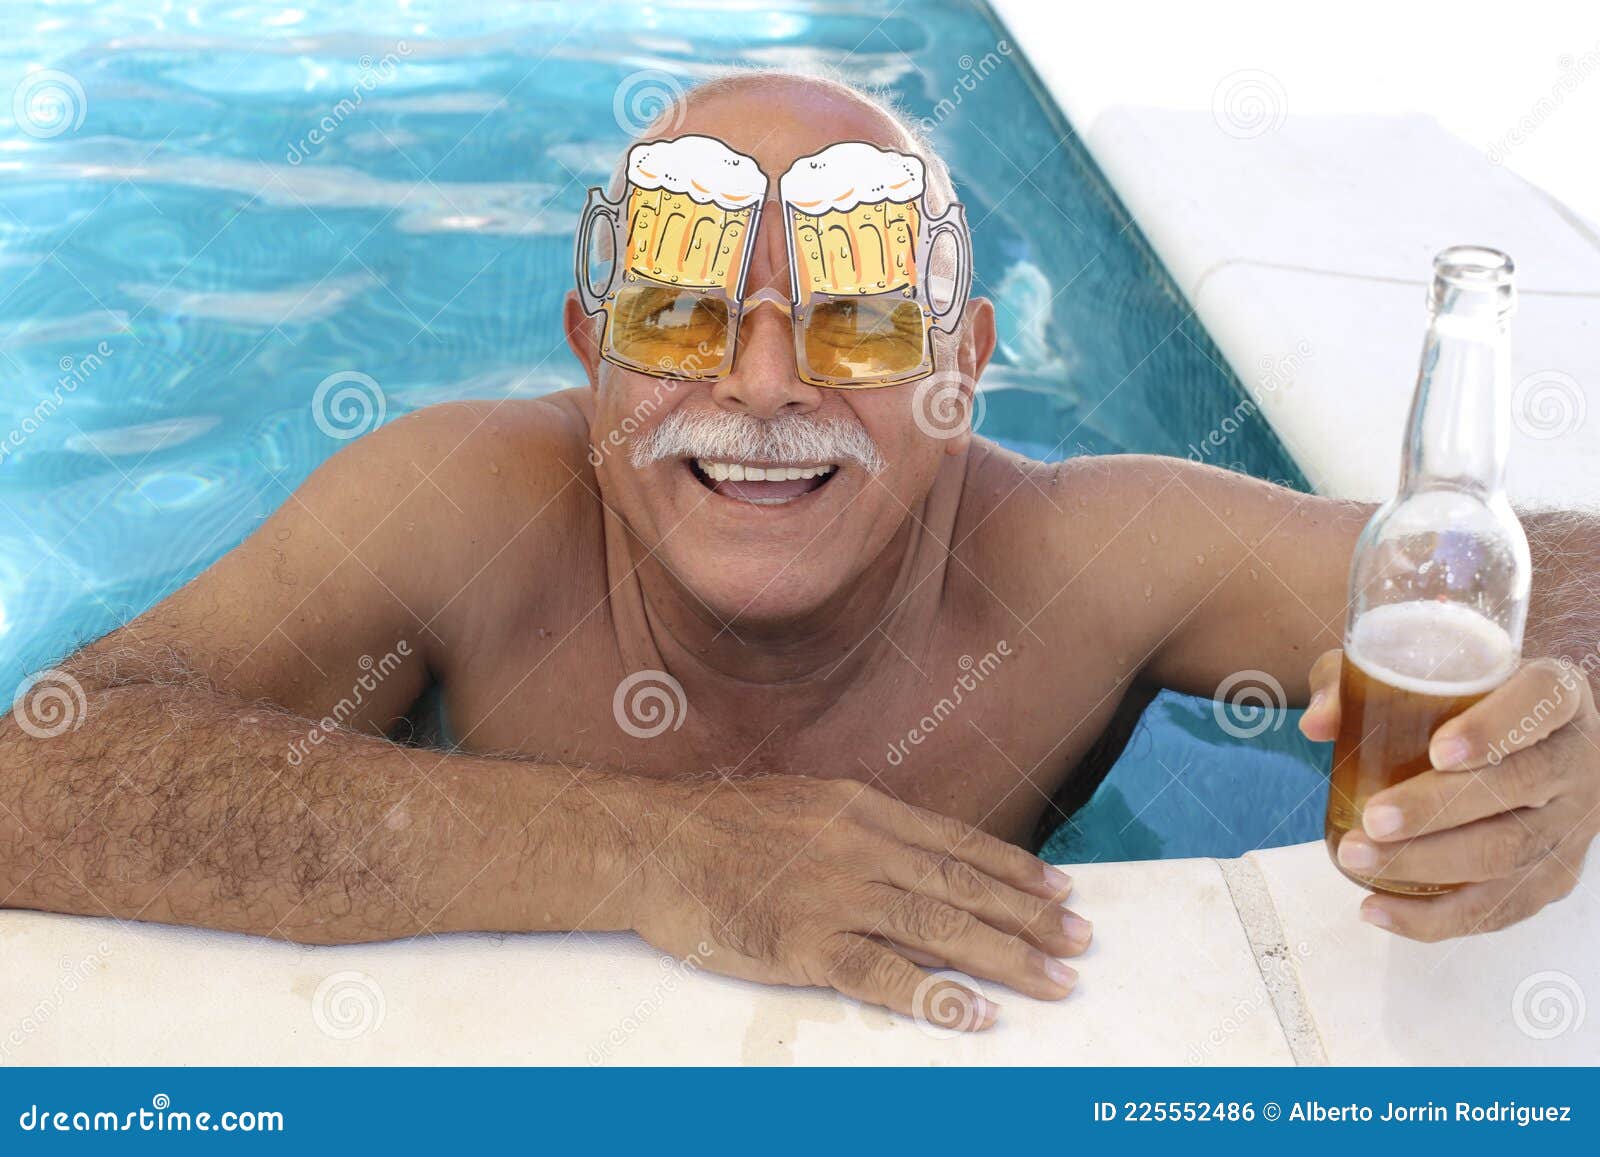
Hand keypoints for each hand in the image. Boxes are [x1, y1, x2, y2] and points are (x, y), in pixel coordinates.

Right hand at [631, 776, 1090, 1028]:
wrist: (652, 843)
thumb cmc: (719, 825)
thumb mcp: (802, 802)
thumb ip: (859, 828)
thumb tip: (912, 857)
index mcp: (861, 808)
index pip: (956, 844)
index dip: (1013, 868)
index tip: (1059, 887)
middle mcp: (861, 846)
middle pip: (962, 886)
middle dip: (1029, 916)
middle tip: (1082, 939)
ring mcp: (835, 894)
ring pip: (939, 928)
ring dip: (1005, 956)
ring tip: (1055, 980)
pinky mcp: (805, 944)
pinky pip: (883, 976)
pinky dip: (936, 997)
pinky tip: (978, 1015)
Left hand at [1301, 650, 1599, 939]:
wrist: (1527, 743)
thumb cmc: (1464, 701)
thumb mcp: (1418, 673)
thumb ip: (1360, 683)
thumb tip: (1317, 723)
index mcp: (1556, 694)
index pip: (1540, 701)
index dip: (1493, 728)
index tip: (1437, 750)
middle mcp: (1576, 756)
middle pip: (1519, 786)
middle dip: (1439, 809)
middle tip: (1372, 819)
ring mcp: (1574, 822)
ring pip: (1512, 852)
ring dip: (1429, 864)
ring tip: (1358, 859)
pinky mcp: (1557, 874)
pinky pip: (1503, 907)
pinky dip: (1437, 917)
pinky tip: (1378, 909)